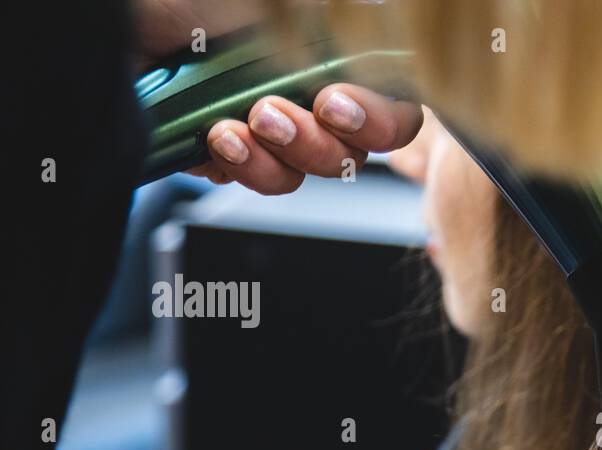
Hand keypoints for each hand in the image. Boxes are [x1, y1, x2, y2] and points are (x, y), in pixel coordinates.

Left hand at [133, 0, 424, 194]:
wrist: (108, 29)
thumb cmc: (183, 1)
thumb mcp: (279, 4)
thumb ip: (337, 24)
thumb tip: (378, 37)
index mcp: (330, 49)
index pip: (396, 104)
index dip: (379, 120)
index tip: (336, 103)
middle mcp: (307, 87)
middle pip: (357, 151)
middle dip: (318, 142)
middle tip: (273, 114)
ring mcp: (270, 124)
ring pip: (309, 174)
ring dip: (279, 155)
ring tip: (236, 122)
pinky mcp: (230, 153)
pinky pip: (261, 182)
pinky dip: (242, 165)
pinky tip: (215, 136)